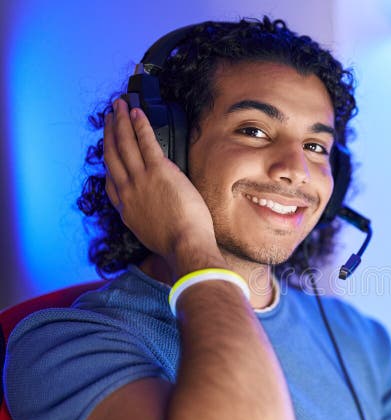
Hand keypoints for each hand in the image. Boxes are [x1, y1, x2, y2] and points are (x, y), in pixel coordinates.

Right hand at [103, 98, 221, 275]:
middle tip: (109, 116)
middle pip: (113, 155)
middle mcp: (128, 191)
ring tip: (119, 106)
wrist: (185, 246)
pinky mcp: (159, 171)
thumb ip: (147, 218)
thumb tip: (154, 211)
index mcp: (126, 209)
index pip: (111, 181)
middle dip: (110, 133)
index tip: (108, 149)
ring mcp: (141, 179)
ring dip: (121, 122)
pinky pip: (146, 142)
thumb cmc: (176, 245)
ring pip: (125, 144)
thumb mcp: (151, 234)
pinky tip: (137, 113)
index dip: (109, 161)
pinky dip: (140, 126)